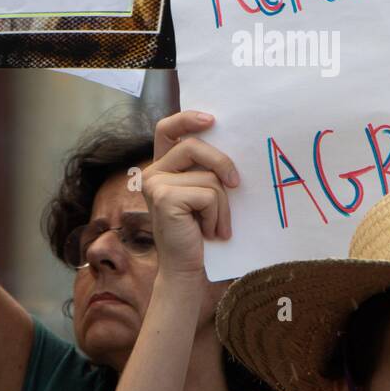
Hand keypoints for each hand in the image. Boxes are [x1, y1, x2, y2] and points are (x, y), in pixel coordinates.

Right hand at [141, 112, 240, 279]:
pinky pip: (208, 194)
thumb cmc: (201, 233)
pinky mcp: (163, 198)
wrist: (188, 271)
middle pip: (195, 146)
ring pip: (209, 177)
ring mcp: (155, 184)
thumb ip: (207, 170)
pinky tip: (208, 231)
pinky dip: (217, 215)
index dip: (187, 119)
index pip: (167, 129)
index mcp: (163, 167)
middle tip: (236, 184)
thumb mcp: (205, 194)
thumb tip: (234, 147)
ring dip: (222, 205)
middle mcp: (153, 172)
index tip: (212, 120)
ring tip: (214, 225)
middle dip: (223, 164)